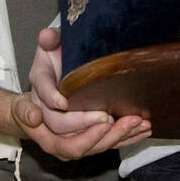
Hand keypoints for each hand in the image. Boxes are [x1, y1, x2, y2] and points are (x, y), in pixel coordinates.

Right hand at [11, 92, 149, 160]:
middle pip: (94, 148)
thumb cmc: (26, 110)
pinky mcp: (94, 140)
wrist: (29, 116)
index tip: (104, 119)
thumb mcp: (20, 108)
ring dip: (127, 135)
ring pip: (106, 145)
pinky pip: (112, 141)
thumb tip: (33, 116)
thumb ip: (24, 112)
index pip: (72, 145)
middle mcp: (69, 148)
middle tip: (132, 119)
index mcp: (51, 143)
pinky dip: (129, 136)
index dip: (89, 135)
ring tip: (144, 123)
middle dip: (115, 134)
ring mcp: (83, 145)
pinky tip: (144, 128)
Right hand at [24, 26, 150, 151]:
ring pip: (79, 144)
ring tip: (132, 123)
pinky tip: (140, 130)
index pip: (40, 94)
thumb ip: (49, 41)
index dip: (51, 99)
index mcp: (39, 89)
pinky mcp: (83, 137)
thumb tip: (47, 36)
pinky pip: (98, 145)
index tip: (64, 103)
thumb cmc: (53, 64)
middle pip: (60, 127)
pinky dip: (122, 139)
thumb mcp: (49, 47)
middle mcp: (47, 114)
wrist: (51, 84)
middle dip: (84, 125)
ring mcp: (63, 130)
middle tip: (106, 117)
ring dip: (108, 136)